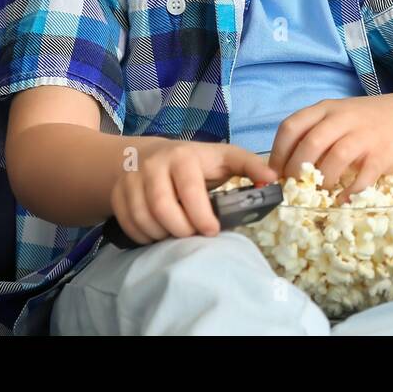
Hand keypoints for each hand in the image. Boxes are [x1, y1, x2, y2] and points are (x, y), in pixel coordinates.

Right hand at [109, 139, 279, 244]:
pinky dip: (144, 236)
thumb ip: (248, 166)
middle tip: (197, 235)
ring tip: (179, 235)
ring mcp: (132, 179)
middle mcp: (154, 165)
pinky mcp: (118, 193)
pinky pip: (128, 223)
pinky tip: (158, 235)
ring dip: (163, 234)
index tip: (213, 231)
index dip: (201, 213)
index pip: (190, 188)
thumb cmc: (194, 162)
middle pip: (164, 208)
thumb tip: (274, 180)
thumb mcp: (222, 157)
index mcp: (184, 156)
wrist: (147, 155)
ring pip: (144, 218)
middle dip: (183, 229)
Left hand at [268, 93, 392, 203]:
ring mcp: (364, 135)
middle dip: (297, 170)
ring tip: (321, 192)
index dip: (277, 153)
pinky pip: (362, 177)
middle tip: (296, 188)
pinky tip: (344, 200)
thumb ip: (317, 134)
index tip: (275, 175)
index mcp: (327, 109)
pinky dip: (349, 193)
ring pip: (334, 158)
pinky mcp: (383, 153)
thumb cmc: (372, 122)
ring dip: (323, 180)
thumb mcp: (341, 117)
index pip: (291, 127)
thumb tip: (287, 168)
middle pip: (310, 143)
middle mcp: (343, 118)